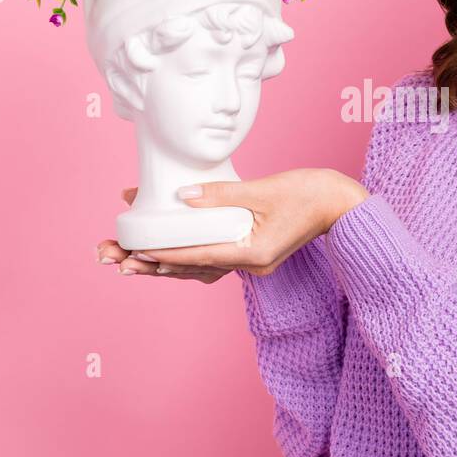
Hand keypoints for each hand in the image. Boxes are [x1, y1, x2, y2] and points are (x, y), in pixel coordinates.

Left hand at [95, 168, 368, 278]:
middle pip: (191, 267)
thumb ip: (223, 194)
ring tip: (126, 259)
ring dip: (163, 260)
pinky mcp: (252, 250)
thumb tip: (182, 196)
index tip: (133, 252)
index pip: (198, 256)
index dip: (163, 253)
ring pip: (198, 265)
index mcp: (253, 253)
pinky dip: (186, 252)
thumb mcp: (265, 189)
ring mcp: (251, 259)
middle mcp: (249, 263)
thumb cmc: (312, 193)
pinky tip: (164, 248)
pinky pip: (212, 256)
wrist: (344, 204)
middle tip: (113, 259)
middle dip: (150, 263)